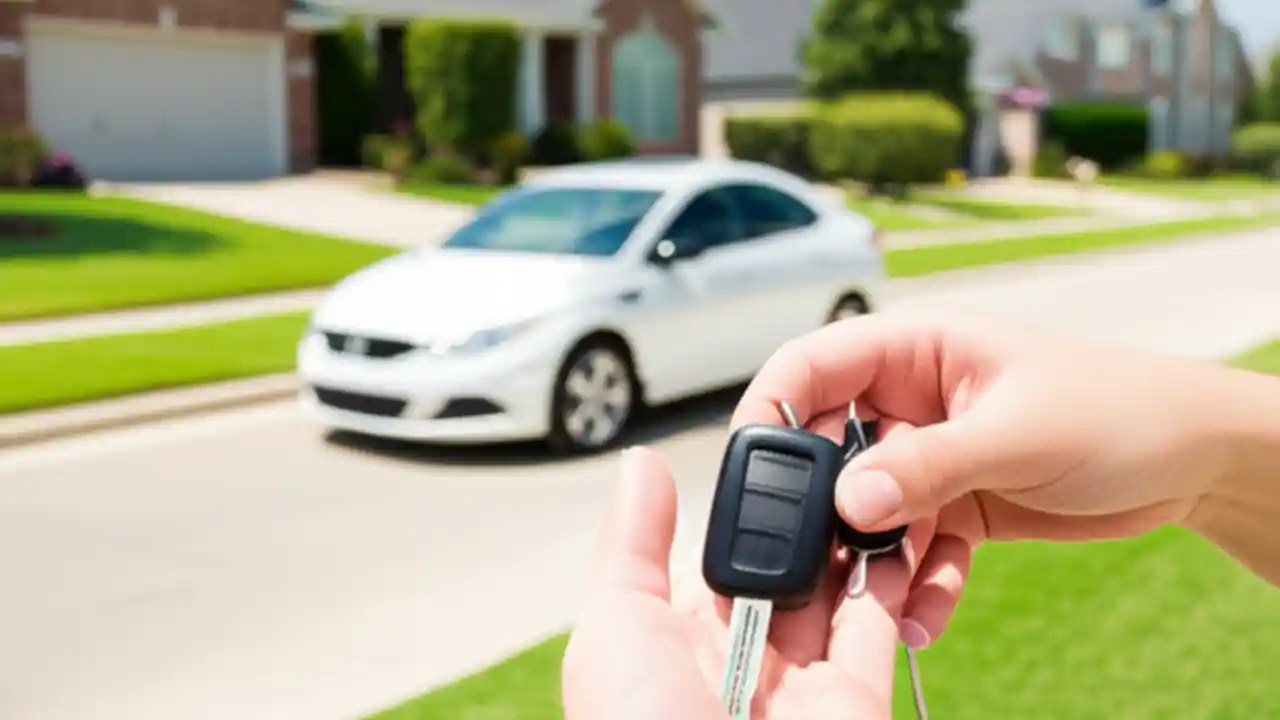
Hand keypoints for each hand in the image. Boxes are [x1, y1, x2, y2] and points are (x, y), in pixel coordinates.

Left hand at [564, 447, 930, 718]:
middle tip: (831, 445)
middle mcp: (741, 659)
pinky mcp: (855, 698)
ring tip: (867, 468)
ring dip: (852, 532)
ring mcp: (802, 681)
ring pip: (838, 588)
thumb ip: (633, 549)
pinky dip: (892, 576)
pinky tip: (895, 523)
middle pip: (786, 565)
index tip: (771, 440)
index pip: (720, 554)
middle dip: (807, 513)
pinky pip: (878, 625)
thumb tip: (640, 466)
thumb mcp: (613, 635)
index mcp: (675, 642)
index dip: (746, 503)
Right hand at [733, 312, 1279, 644]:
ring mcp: (927, 459)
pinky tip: (925, 614)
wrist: (1194, 463)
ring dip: (868, 561)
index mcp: (914, 349)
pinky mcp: (950, 509)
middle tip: (821, 556)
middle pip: (825, 450)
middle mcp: (907, 402)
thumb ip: (927, 465)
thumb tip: (846, 500)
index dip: (771, 410)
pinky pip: (908, 551)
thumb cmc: (1119, 409)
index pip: (811, 366)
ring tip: (883, 602)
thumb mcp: (1017, 432)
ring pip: (863, 512)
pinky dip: (913, 585)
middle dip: (820, 508)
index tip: (754, 471)